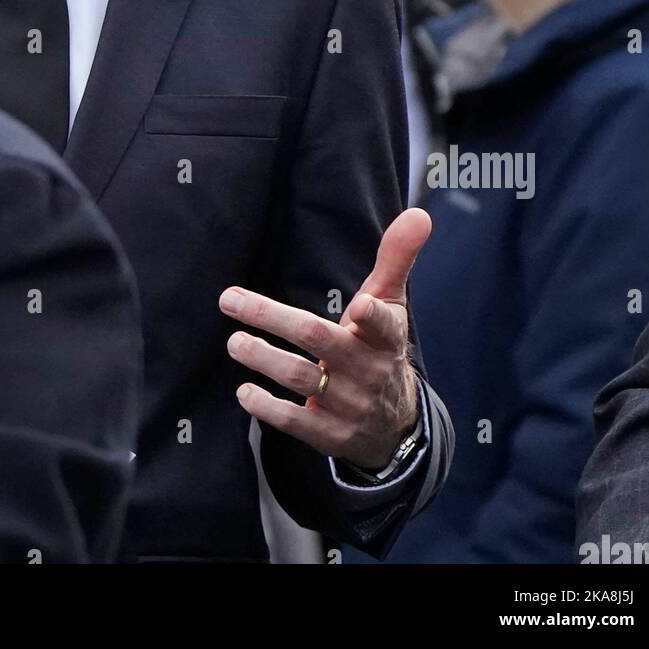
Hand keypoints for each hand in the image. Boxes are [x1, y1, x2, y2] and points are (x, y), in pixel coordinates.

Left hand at [219, 207, 431, 469]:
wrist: (395, 422)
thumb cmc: (381, 345)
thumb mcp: (392, 302)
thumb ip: (396, 257)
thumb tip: (418, 214)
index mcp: (385, 336)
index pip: (383, 324)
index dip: (372, 316)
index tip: (358, 306)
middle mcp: (367, 370)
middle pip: (318, 340)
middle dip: (273, 318)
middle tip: (229, 300)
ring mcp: (348, 405)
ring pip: (300, 379)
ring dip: (262, 359)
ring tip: (235, 342)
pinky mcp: (330, 434)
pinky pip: (295, 422)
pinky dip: (267, 407)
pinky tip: (245, 391)